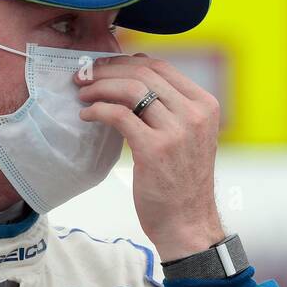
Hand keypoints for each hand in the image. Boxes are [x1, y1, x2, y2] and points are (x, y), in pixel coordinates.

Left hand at [75, 54, 225, 261]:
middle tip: (85, 76)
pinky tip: (87, 116)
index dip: (127, 62)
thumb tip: (134, 86)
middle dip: (108, 70)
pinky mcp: (154, 149)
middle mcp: (194, 113)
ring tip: (82, 94)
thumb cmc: (181, 186)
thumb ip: (171, 112)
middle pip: (144, 73)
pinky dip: (98, 110)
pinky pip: (119, 116)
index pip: (162, 67)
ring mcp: (176, 131)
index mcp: (204, 105)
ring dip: (100, 87)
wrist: (188, 224)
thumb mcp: (188, 139)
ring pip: (131, 90)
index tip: (105, 68)